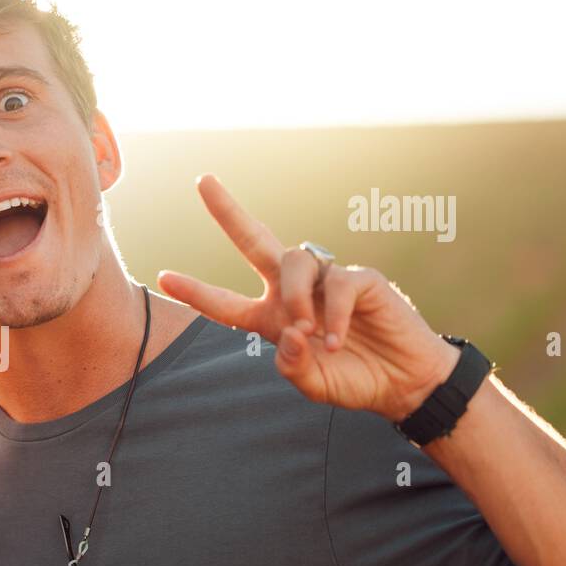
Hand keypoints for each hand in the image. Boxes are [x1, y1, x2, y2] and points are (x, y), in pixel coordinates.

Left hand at [157, 175, 459, 422]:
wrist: (403, 383)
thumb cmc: (354, 379)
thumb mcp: (312, 383)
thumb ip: (292, 366)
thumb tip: (291, 333)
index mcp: (272, 318)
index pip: (226, 304)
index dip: (196, 292)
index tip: (162, 277)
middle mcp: (294, 292)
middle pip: (255, 241)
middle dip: (228, 213)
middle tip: (203, 182)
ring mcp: (326, 280)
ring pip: (292, 261)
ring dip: (294, 296)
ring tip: (307, 330)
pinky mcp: (359, 278)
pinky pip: (336, 283)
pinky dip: (332, 314)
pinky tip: (339, 339)